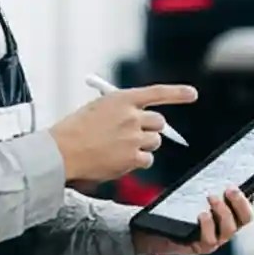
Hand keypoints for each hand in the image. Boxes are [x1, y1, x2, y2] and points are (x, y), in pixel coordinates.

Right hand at [49, 83, 197, 185]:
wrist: (61, 152)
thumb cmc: (74, 130)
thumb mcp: (98, 109)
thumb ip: (121, 111)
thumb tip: (142, 120)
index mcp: (122, 99)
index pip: (157, 92)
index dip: (178, 93)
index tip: (192, 94)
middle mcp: (131, 116)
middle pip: (159, 122)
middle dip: (151, 129)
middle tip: (137, 135)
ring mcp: (133, 137)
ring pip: (154, 142)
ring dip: (143, 146)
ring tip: (119, 149)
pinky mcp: (133, 158)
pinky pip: (147, 160)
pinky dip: (137, 162)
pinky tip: (118, 160)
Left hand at [133, 188, 253, 254]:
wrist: (158, 229)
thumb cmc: (180, 208)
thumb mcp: (195, 193)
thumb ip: (208, 183)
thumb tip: (217, 165)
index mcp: (231, 214)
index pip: (249, 204)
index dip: (251, 195)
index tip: (244, 182)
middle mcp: (228, 228)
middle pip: (246, 218)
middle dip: (240, 202)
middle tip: (230, 189)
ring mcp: (216, 240)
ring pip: (229, 229)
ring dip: (223, 211)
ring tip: (212, 197)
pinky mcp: (201, 247)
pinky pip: (210, 240)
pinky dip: (208, 226)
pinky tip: (202, 214)